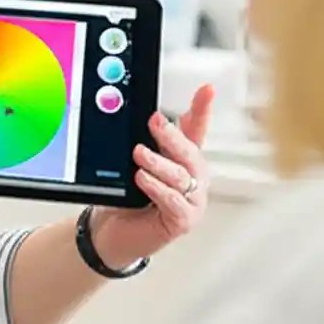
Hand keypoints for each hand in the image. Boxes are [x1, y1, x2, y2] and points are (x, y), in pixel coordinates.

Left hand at [92, 84, 214, 267]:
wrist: (116, 233)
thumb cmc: (128, 198)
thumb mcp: (136, 165)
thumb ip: (146, 143)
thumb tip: (148, 117)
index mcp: (184, 161)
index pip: (196, 130)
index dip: (202, 109)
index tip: (207, 89)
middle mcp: (193, 179)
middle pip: (189, 152)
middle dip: (172, 136)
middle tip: (154, 122)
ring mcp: (193, 201)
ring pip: (180, 176)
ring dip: (158, 163)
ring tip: (139, 154)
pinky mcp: (183, 221)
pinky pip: (174, 201)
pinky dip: (157, 188)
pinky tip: (142, 179)